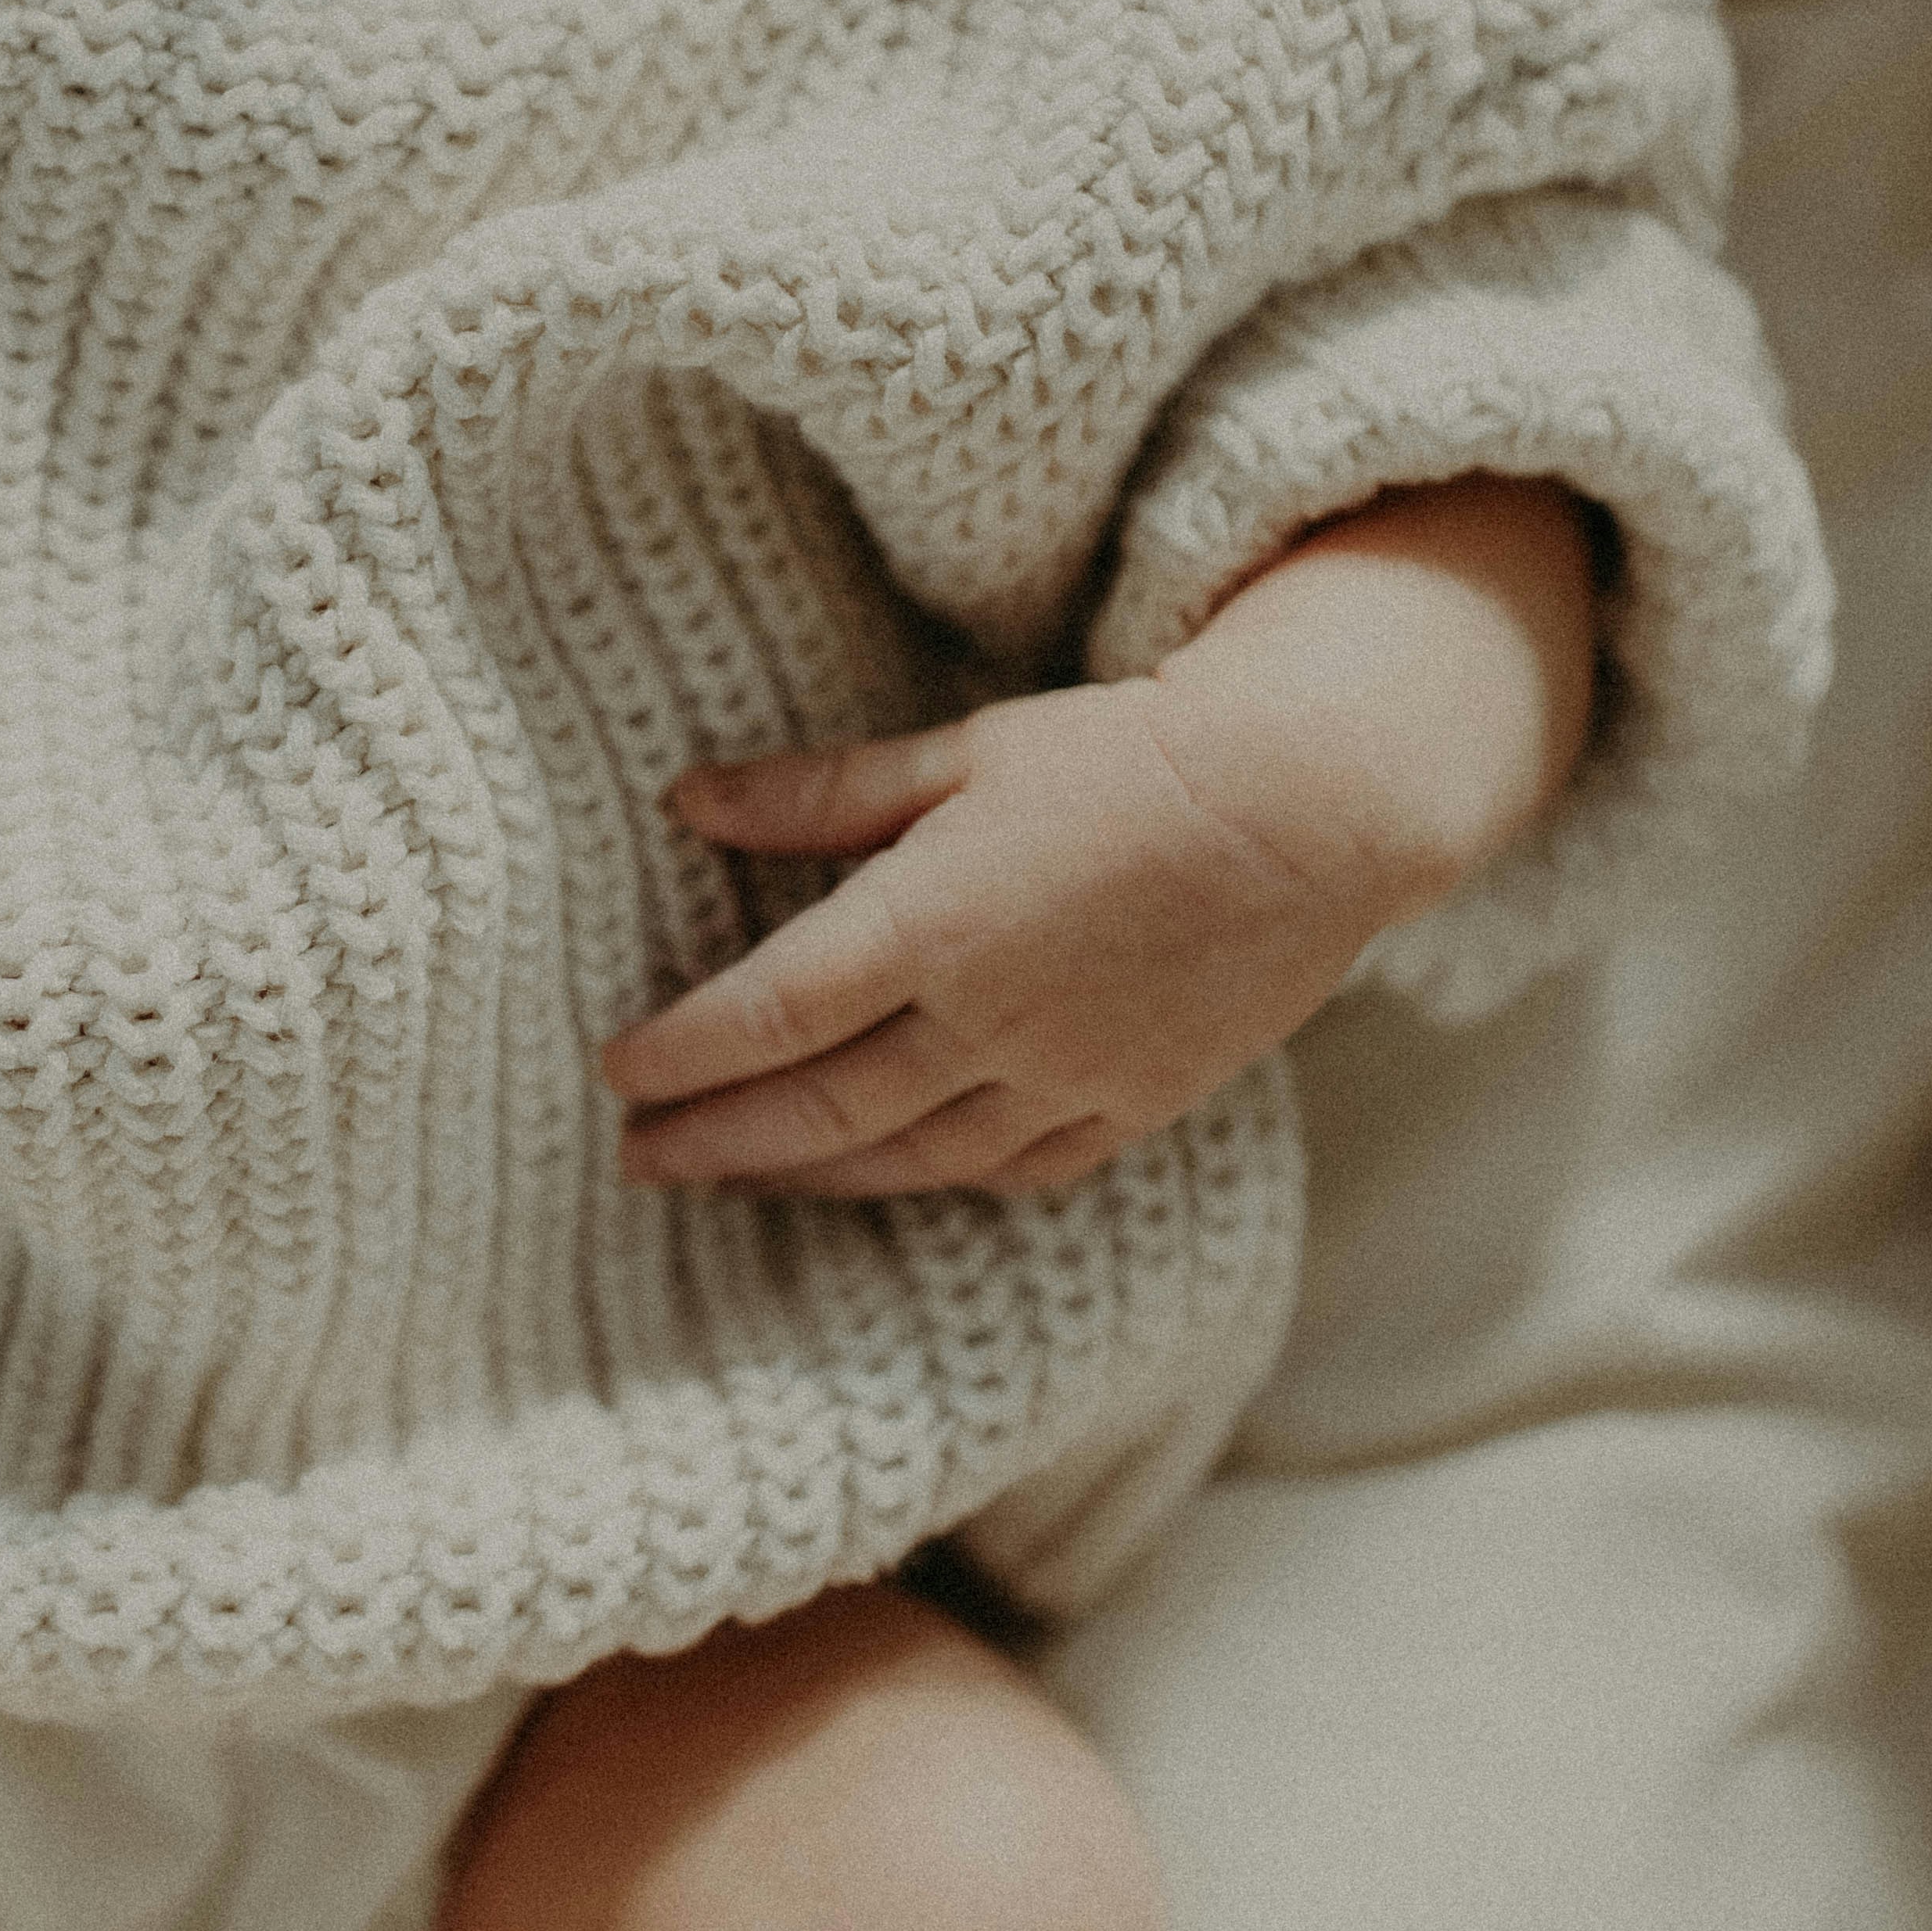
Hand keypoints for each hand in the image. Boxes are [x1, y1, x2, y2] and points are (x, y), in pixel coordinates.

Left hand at [599, 479, 1596, 1197]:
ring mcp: (1065, 1077)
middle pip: (816, 1109)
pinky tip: (880, 1175)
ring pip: (904, 1157)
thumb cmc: (1132, 755)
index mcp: (932, 923)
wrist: (1316, 806)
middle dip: (713, 1140)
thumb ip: (821, 795)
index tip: (615, 1071)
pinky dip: (926, 1180)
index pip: (767, 1014)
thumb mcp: (965, 750)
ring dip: (802, 1176)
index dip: (680, 1053)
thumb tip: (687, 800)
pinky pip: (1008, 1170)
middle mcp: (989, 1021)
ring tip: (728, 1178)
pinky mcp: (1132, 1105)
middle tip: (634, 1157)